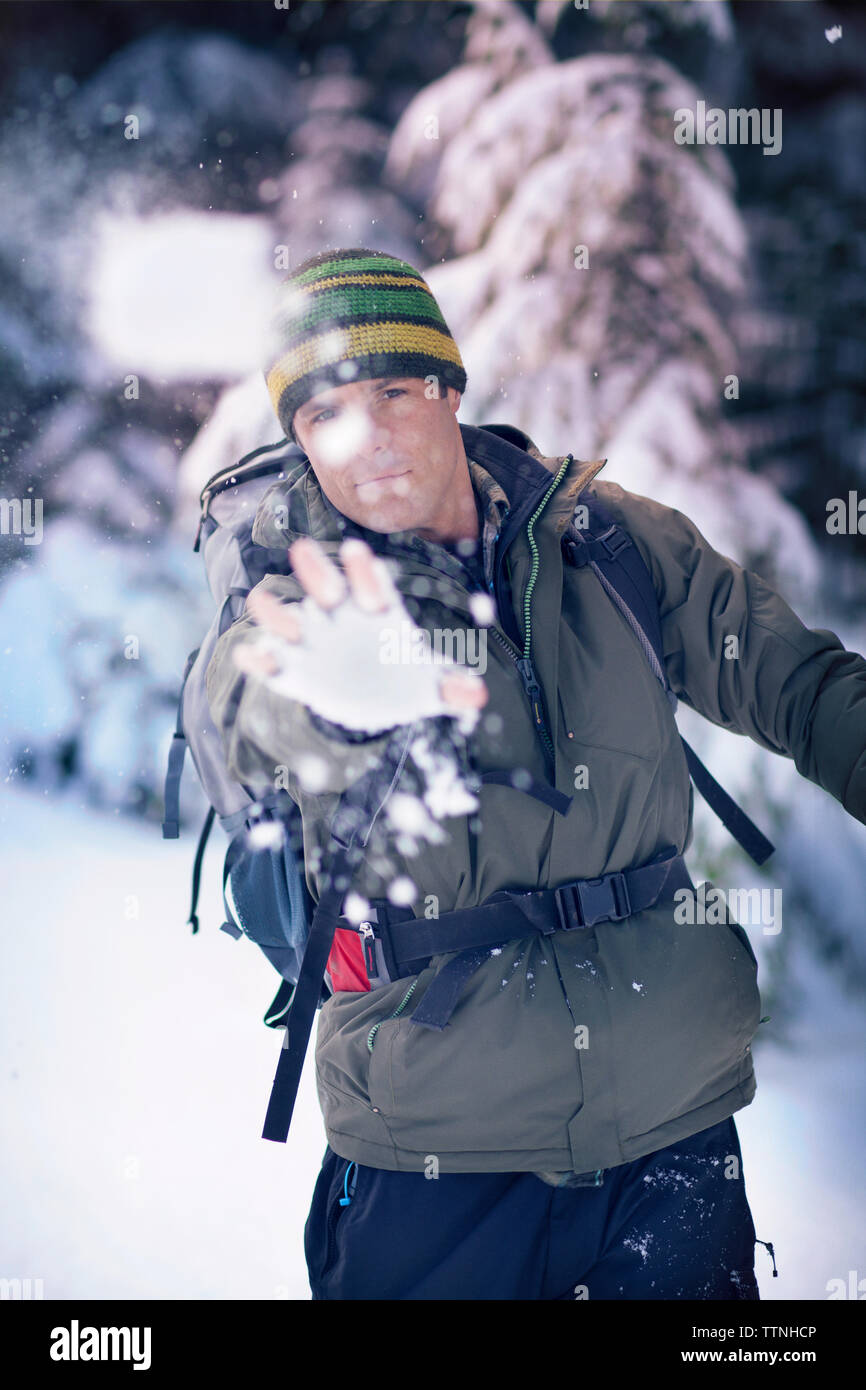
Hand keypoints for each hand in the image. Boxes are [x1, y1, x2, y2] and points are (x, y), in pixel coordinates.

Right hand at [234, 536, 487, 735]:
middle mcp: (340, 618)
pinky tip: (248, 655)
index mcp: (376, 613)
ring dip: (275, 612)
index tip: (357, 551)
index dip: (364, 572)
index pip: (372, 587)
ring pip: (290, 620)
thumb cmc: (403, 678)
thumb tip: (476, 696)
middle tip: (303, 549)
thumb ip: (449, 688)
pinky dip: (259, 660)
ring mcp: (313, 643)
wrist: (370, 696)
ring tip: (261, 600)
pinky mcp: (293, 671)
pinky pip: (272, 663)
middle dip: (316, 571)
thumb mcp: (428, 685)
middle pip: (327, 589)